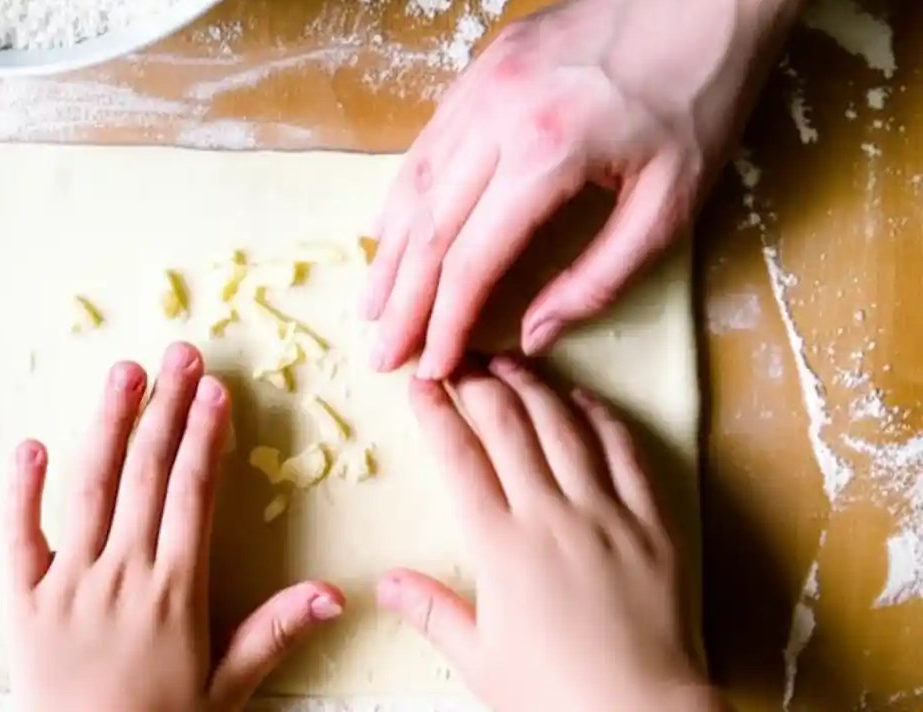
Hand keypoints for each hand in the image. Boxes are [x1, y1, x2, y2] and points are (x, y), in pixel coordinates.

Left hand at [7, 342, 344, 711]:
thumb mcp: (227, 690)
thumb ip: (274, 634)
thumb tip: (335, 595)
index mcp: (174, 590)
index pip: (193, 493)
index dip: (205, 436)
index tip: (214, 390)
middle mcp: (121, 573)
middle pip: (147, 473)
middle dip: (166, 407)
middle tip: (179, 353)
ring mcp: (68, 582)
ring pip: (89, 487)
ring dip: (108, 424)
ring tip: (123, 373)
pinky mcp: (23, 600)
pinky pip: (18, 535)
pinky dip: (21, 489)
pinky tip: (30, 443)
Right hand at [365, 0, 804, 376]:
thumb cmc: (701, 98)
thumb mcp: (671, 204)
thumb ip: (599, 278)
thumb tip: (534, 335)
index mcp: (548, 153)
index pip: (473, 259)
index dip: (445, 322)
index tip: (430, 368)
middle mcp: (497, 117)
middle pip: (429, 229)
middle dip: (402, 303)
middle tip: (379, 356)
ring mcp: (481, 87)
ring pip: (414, 184)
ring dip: (389, 253)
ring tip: (372, 307)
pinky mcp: (480, 70)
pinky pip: (425, 146)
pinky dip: (402, 199)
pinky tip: (390, 234)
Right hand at [382, 357, 723, 711]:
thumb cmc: (552, 696)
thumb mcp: (479, 659)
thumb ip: (431, 611)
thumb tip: (383, 582)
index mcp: (500, 546)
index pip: (459, 458)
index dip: (436, 412)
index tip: (420, 382)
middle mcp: (551, 516)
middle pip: (509, 426)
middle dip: (478, 382)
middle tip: (459, 357)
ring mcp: (606, 515)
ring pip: (564, 427)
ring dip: (532, 387)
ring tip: (509, 363)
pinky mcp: (651, 524)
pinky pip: (626, 454)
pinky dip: (601, 418)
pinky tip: (582, 399)